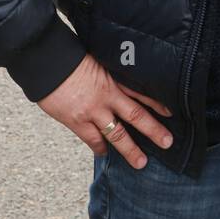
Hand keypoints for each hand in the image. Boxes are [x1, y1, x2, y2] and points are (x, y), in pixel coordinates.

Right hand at [38, 54, 173, 170]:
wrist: (48, 62)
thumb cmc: (71, 56)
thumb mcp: (97, 59)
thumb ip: (109, 72)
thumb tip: (118, 78)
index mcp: (114, 78)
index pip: (141, 92)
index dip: (156, 103)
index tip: (170, 112)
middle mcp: (108, 95)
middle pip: (136, 115)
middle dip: (153, 130)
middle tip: (168, 142)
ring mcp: (93, 110)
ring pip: (117, 134)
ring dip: (130, 149)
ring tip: (141, 162)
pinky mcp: (77, 121)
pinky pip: (92, 139)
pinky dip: (100, 148)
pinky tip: (105, 154)